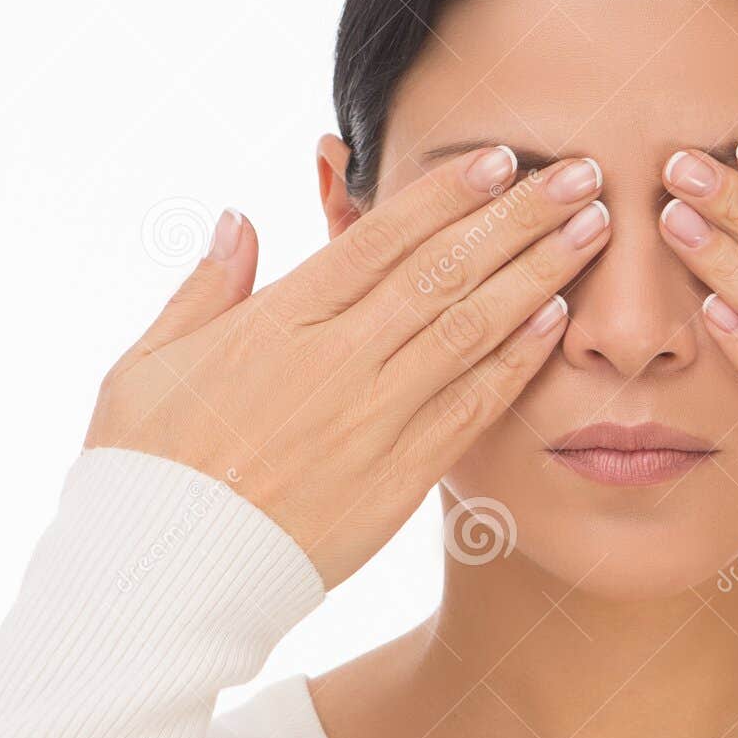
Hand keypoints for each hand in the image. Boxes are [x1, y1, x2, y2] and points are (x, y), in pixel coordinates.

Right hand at [87, 148, 610, 588]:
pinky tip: (557, 319)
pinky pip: (472, 407)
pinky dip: (517, 360)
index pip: (379, 240)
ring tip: (593, 228)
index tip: (499, 158)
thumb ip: (205, 290)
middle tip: (581, 174)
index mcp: (276, 324)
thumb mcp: (147, 366)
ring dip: (540, 273)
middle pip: (445, 271)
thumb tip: (239, 219)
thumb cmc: (144, 470)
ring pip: (472, 329)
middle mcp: (336, 362)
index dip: (446, 194)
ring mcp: (373, 421)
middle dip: (520, 216)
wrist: (163, 579)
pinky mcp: (399, 478)